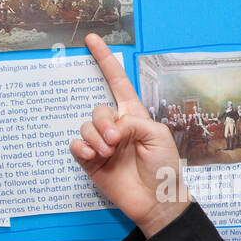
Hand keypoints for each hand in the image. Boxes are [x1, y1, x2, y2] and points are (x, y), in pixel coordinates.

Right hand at [71, 34, 189, 236]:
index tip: (92, 40)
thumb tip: (111, 127)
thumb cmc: (164, 167)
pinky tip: (92, 157)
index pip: (117, 82)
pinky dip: (81, 148)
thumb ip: (133, 122)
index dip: (105, 61)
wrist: (155, 199)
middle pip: (98, 109)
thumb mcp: (157, 135)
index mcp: (134, 115)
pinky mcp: (90, 161)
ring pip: (86, 126)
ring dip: (95, 138)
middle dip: (104, 123)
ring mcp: (102, 144)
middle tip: (116, 141)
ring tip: (108, 153)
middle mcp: (116, 126)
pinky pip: (76, 145)